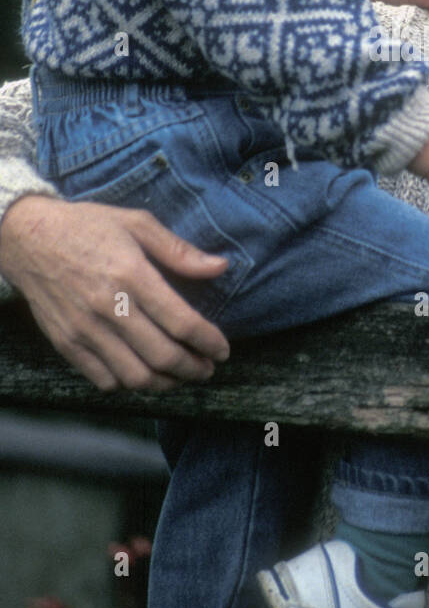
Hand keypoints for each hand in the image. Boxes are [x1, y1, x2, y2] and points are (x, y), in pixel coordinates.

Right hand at [0, 196, 230, 391]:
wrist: (27, 237)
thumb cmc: (86, 226)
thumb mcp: (136, 223)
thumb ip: (179, 250)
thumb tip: (220, 266)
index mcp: (131, 274)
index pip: (181, 322)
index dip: (209, 341)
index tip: (222, 350)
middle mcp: (108, 306)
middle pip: (163, 355)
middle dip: (194, 368)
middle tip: (207, 369)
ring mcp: (84, 329)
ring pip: (135, 376)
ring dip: (165, 383)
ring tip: (180, 376)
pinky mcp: (66, 343)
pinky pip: (104, 379)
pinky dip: (129, 384)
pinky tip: (142, 372)